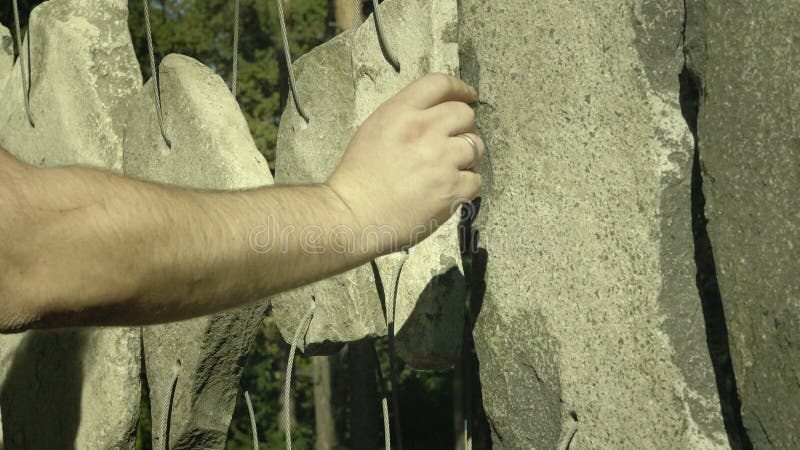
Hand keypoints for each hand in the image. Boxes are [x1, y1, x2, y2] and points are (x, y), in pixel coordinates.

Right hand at [325, 73, 484, 252]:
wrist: (352, 215)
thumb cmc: (357, 177)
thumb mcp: (373, 130)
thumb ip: (404, 117)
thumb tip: (434, 115)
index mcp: (401, 112)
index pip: (439, 84)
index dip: (459, 88)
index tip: (468, 96)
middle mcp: (424, 130)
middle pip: (464, 114)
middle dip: (464, 126)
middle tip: (453, 141)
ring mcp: (441, 160)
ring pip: (475, 146)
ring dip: (466, 157)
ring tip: (449, 169)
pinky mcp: (452, 189)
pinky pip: (475, 180)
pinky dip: (465, 185)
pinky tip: (448, 191)